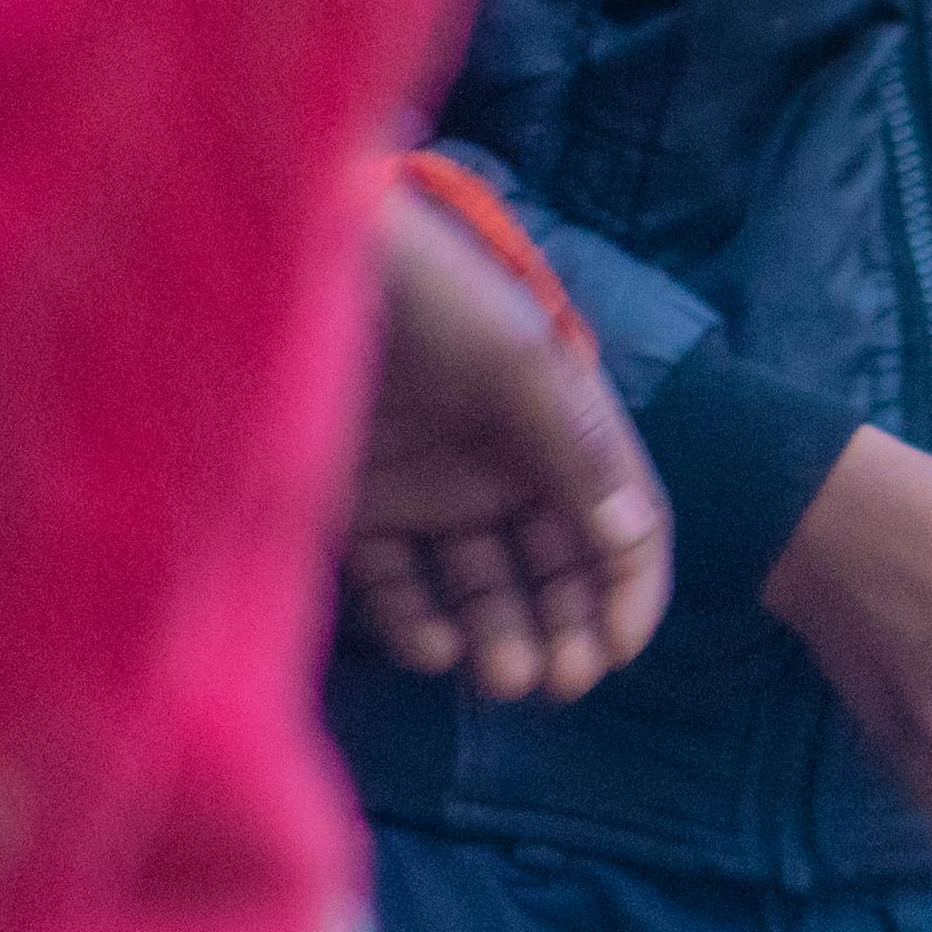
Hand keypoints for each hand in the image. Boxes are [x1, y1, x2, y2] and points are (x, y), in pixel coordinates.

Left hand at [345, 180, 667, 702]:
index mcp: (565, 430)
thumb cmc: (428, 292)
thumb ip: (574, 451)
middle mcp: (506, 469)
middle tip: (558, 679)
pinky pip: (399, 586)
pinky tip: (434, 648)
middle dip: (568, 630)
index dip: (630, 590)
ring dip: (503, 638)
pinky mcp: (361, 509)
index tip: (617, 649)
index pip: (621, 526)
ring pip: (482, 591)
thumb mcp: (516, 362)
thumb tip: (630, 540)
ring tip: (503, 675)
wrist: (301, 252)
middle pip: (557, 571)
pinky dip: (418, 625)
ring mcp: (433, 491)